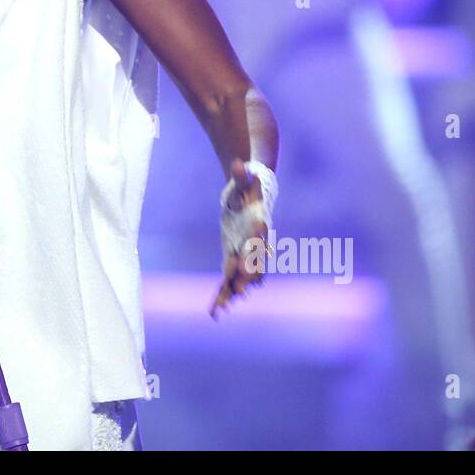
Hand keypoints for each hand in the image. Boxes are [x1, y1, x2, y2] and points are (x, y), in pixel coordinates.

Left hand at [210, 157, 269, 317]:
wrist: (253, 194)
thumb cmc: (249, 185)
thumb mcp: (245, 179)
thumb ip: (242, 174)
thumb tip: (237, 163)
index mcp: (259, 225)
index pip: (258, 241)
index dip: (255, 254)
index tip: (252, 265)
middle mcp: (254, 243)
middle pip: (252, 263)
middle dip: (246, 277)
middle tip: (240, 290)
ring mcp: (244, 252)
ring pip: (240, 276)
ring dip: (231, 291)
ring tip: (221, 309)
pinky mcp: (233, 256)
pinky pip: (228, 278)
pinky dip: (222, 293)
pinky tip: (216, 311)